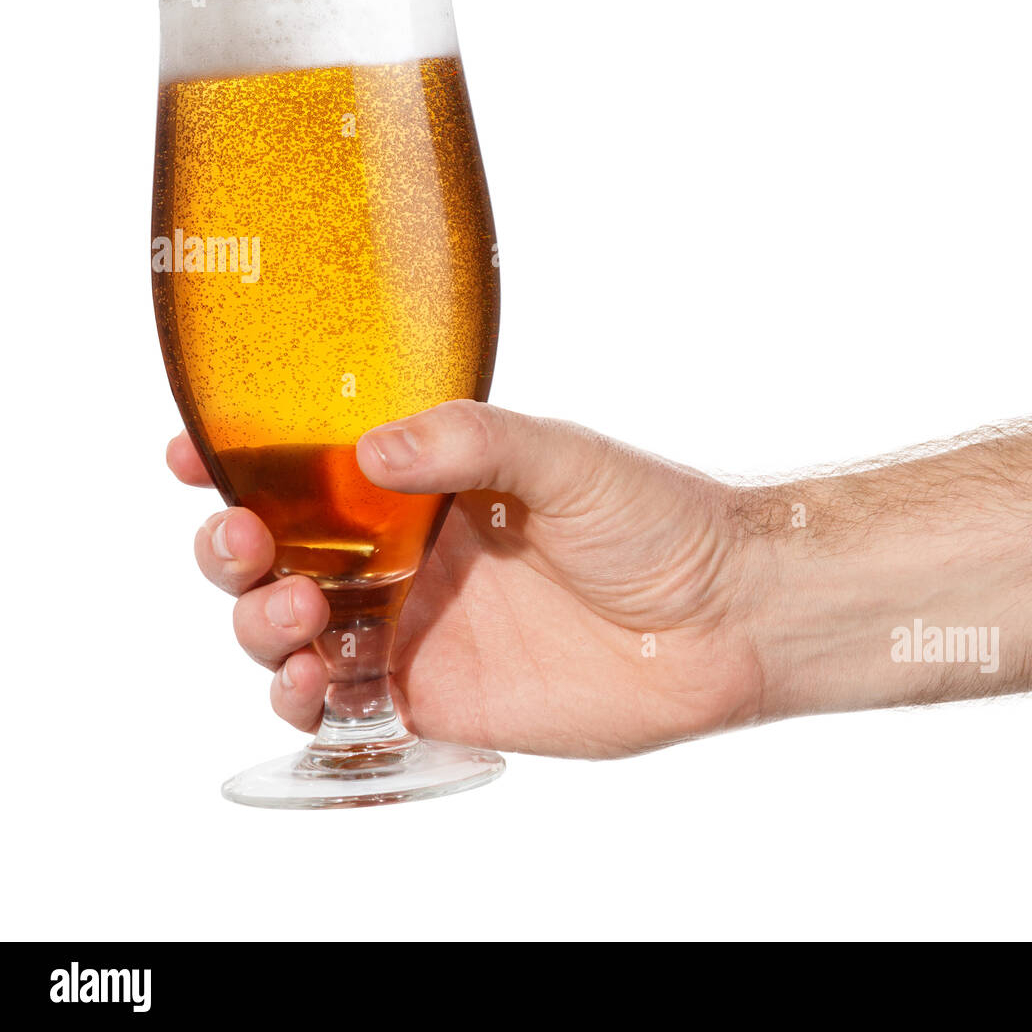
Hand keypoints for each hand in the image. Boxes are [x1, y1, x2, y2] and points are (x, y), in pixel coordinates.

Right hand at [171, 401, 767, 757]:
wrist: (725, 618)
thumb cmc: (659, 522)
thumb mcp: (563, 457)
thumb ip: (468, 441)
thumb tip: (366, 445)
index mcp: (433, 484)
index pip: (314, 468)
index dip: (242, 462)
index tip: (190, 452)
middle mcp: (414, 553)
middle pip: (282, 553)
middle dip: (234, 548)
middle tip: (241, 542)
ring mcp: (421, 627)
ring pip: (293, 632)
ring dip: (258, 623)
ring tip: (296, 610)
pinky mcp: (440, 698)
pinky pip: (342, 707)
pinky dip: (302, 700)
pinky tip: (308, 684)